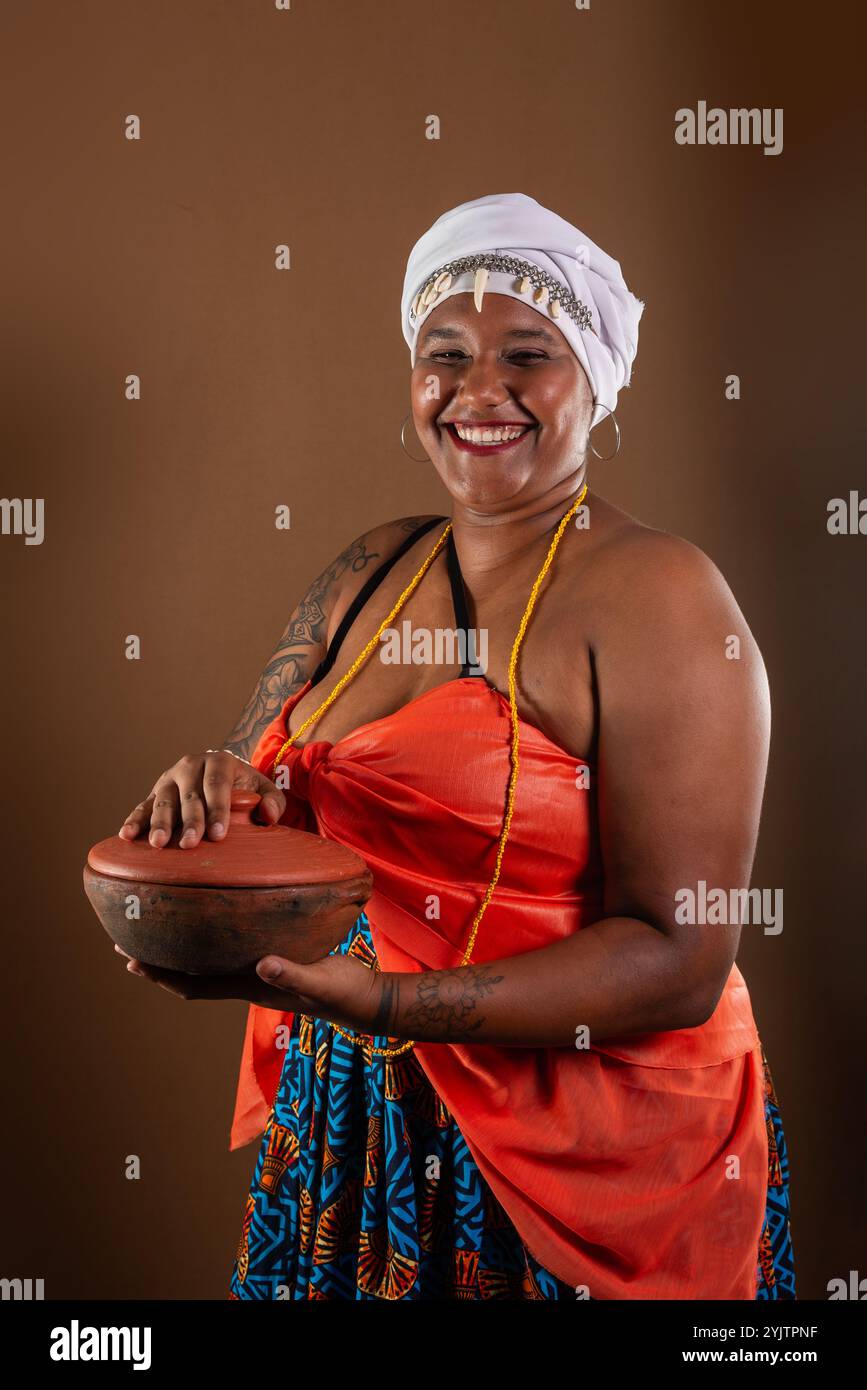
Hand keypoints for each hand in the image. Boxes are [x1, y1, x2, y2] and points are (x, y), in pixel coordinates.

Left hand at [114, 944, 387, 1029]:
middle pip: (190, 977)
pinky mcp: (273, 962)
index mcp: (252, 987)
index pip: (195, 985)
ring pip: (207, 966)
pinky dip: (210, 942)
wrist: (366, 999)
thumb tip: (262, 965)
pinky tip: (211, 924)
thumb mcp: (322, 981)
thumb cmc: (344, 992)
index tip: (132, 961)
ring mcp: (259, 974)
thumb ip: (293, 974)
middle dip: (158, 964)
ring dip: (179, 953)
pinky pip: (230, 953)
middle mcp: (247, 982)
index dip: (162, 975)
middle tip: (126, 944)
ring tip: (157, 932)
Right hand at [118, 750, 285, 849]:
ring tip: (159, 844)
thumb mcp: (264, 788)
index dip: (218, 808)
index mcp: (219, 761)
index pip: (217, 784)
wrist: (221, 774)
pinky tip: (126, 835)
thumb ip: (274, 801)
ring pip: (163, 801)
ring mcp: (169, 778)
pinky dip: (134, 820)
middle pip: (189, 795)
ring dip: (160, 823)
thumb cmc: (244, 787)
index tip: (219, 834)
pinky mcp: (155, 792)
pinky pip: (143, 806)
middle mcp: (190, 765)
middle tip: (190, 844)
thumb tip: (268, 816)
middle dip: (190, 821)